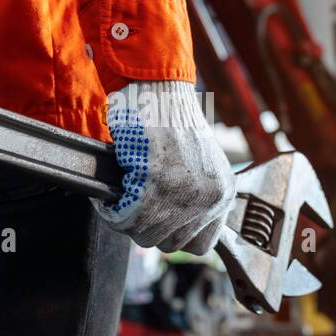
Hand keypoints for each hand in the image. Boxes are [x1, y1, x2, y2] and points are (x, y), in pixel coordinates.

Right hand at [93, 81, 235, 253]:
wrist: (159, 89)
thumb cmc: (172, 120)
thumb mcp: (201, 164)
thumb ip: (196, 196)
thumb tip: (174, 227)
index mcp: (224, 193)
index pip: (201, 245)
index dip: (175, 235)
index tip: (160, 221)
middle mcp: (210, 198)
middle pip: (170, 244)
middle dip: (148, 226)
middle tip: (136, 202)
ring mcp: (184, 194)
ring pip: (145, 236)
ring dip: (128, 219)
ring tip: (124, 194)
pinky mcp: (155, 185)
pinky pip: (125, 219)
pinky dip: (111, 210)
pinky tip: (111, 194)